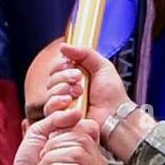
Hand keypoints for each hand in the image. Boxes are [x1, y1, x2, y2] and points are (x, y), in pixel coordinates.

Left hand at [7, 107, 104, 164]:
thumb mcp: (39, 132)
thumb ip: (55, 118)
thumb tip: (76, 112)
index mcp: (86, 144)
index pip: (88, 125)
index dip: (66, 127)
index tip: (49, 136)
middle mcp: (95, 159)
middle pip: (81, 139)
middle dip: (53, 147)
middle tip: (43, 158)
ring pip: (77, 154)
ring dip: (51, 160)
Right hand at [44, 44, 153, 160]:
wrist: (115, 115)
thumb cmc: (112, 94)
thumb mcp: (102, 66)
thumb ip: (84, 53)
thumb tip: (63, 46)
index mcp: (75, 78)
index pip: (57, 69)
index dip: (61, 66)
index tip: (74, 67)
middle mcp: (67, 91)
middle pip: (51, 79)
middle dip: (64, 77)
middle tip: (79, 79)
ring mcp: (64, 106)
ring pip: (49, 93)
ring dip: (62, 89)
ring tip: (79, 92)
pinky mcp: (62, 119)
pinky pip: (49, 108)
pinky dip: (57, 102)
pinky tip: (70, 102)